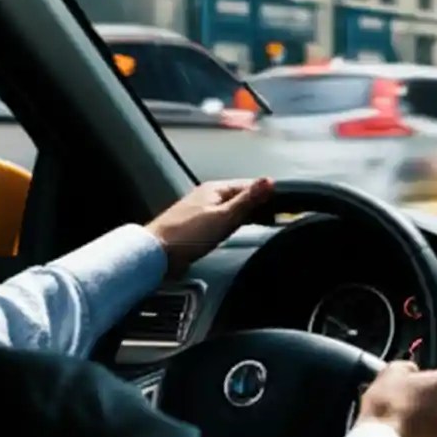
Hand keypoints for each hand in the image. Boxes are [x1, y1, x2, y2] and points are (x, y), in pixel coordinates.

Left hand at [144, 178, 273, 274]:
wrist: (155, 255)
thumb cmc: (187, 235)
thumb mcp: (224, 216)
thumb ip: (248, 200)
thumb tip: (270, 181)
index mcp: (215, 188)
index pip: (248, 185)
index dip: (265, 194)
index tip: (281, 204)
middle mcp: (207, 196)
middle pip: (239, 196)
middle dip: (256, 204)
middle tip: (273, 216)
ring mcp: (200, 211)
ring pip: (230, 209)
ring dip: (244, 215)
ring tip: (259, 224)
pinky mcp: (195, 226)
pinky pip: (221, 220)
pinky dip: (232, 224)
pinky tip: (235, 233)